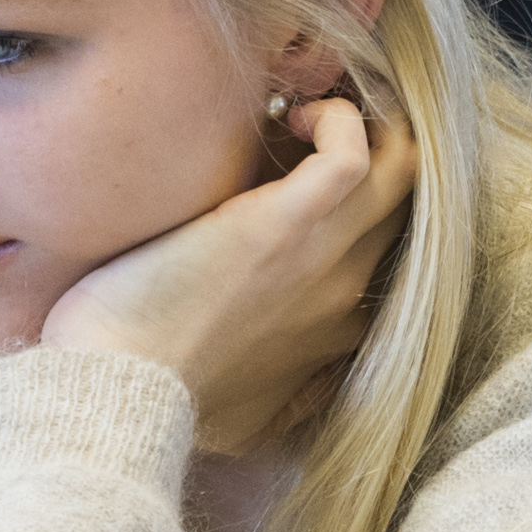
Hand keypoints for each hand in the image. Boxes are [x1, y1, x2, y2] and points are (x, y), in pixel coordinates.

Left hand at [37, 97, 417, 452]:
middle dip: (382, 150)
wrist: (122, 388)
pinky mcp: (288, 223)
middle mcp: (345, 293)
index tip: (316, 178)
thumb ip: (280, 398)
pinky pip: (354, 151)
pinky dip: (337, 119)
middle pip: (409, 203)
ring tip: (307, 117)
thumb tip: (283, 394)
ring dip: (371, 125)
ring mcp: (324, 256)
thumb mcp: (242, 415)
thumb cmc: (158, 397)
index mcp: (335, 332)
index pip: (393, 255)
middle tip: (318, 126)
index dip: (370, 205)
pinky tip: (292, 116)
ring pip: (403, 169)